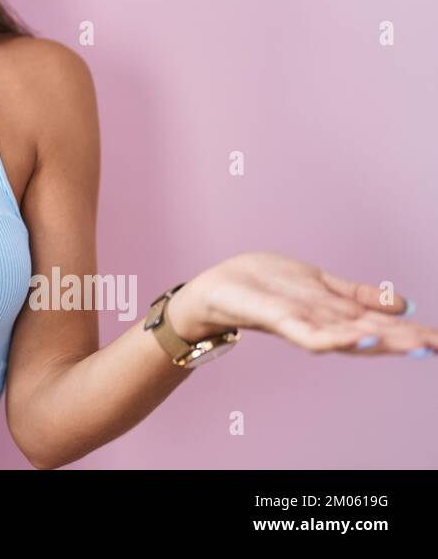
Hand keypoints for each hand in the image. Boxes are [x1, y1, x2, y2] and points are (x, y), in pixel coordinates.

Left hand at [168, 251, 434, 357]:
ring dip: (380, 341)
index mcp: (334, 313)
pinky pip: (309, 333)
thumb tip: (401, 304)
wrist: (214, 289)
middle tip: (437, 346)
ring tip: (412, 345)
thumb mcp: (318, 283)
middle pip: (369, 333)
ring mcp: (301, 322)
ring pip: (346, 335)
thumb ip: (356, 295)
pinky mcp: (277, 319)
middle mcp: (322, 322)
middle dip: (405, 341)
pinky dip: (334, 338)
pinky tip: (358, 339)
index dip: (410, 332)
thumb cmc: (263, 285)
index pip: (379, 325)